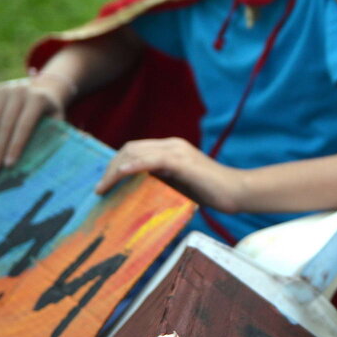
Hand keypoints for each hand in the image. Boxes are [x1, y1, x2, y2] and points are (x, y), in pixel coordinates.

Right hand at [0, 77, 65, 170]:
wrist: (42, 88)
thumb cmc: (50, 111)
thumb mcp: (58, 119)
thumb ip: (59, 132)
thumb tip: (68, 147)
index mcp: (38, 98)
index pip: (24, 125)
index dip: (16, 146)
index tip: (9, 164)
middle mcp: (20, 90)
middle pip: (5, 124)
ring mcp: (4, 89)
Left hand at [95, 138, 244, 211]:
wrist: (236, 191)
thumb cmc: (211, 192)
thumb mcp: (179, 183)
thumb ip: (161, 179)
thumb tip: (136, 188)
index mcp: (171, 149)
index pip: (135, 149)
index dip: (116, 164)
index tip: (104, 184)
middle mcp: (173, 145)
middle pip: (131, 148)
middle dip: (110, 167)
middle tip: (100, 189)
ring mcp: (178, 152)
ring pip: (137, 152)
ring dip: (115, 170)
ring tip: (103, 188)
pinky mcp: (183, 162)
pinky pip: (152, 160)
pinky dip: (133, 166)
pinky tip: (121, 175)